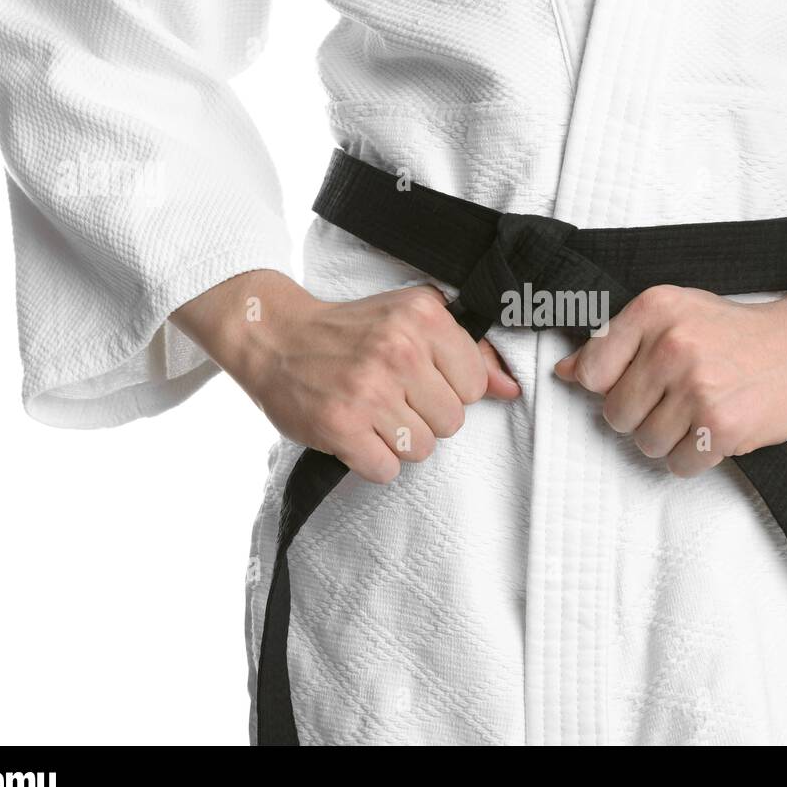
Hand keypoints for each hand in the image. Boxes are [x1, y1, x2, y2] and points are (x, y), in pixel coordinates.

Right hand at [171, 270, 519, 482]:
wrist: (276, 338)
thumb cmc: (351, 331)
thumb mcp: (412, 322)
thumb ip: (468, 352)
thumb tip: (510, 389)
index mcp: (423, 317)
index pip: (476, 384)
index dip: (451, 389)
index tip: (420, 378)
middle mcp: (398, 350)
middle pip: (453, 422)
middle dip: (425, 417)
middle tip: (392, 397)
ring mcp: (368, 390)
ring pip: (423, 449)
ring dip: (399, 441)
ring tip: (373, 414)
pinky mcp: (341, 426)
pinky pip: (386, 469)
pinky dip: (373, 460)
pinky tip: (357, 433)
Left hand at [553, 273, 786, 476]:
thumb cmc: (742, 332)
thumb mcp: (678, 315)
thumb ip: (619, 342)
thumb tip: (566, 372)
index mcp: (654, 310)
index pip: (590, 370)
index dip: (607, 387)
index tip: (633, 384)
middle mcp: (671, 345)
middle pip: (614, 414)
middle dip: (641, 417)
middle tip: (676, 401)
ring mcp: (696, 387)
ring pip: (645, 444)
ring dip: (669, 441)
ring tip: (698, 415)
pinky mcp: (720, 426)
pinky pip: (678, 465)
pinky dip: (693, 460)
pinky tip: (714, 433)